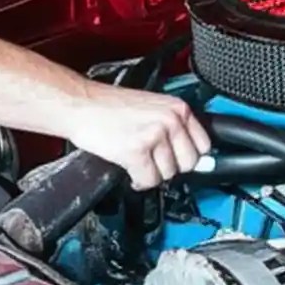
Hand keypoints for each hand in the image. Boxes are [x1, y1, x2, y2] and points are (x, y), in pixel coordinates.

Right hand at [67, 84, 211, 190]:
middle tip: (152, 159)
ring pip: (168, 174)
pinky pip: (149, 180)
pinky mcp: (137, 151)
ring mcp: (155, 135)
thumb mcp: (154, 108)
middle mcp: (170, 120)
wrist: (80, 104)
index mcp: (178, 108)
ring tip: (137, 160)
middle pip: (189, 163)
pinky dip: (138, 180)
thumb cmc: (111, 107)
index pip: (204, 145)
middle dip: (170, 167)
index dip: (187, 156)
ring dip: (151, 173)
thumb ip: (178, 130)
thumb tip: (204, 161)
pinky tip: (129, 167)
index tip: (176, 158)